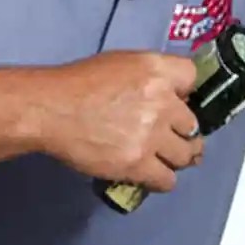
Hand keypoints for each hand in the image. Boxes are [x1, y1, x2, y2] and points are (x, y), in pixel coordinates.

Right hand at [37, 52, 204, 192]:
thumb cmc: (78, 85)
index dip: (185, 93)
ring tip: (161, 159)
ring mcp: (151, 135)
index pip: (193, 78)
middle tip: (170, 140)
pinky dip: (161, 179)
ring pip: (185, 155)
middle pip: (193, 125)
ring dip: (175, 158)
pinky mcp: (138, 162)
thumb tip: (172, 96)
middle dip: (182, 133)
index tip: (175, 104)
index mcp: (156, 70)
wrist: (51, 110)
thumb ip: (151, 76)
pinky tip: (150, 174)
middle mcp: (162, 101)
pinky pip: (167, 180)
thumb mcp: (120, 64)